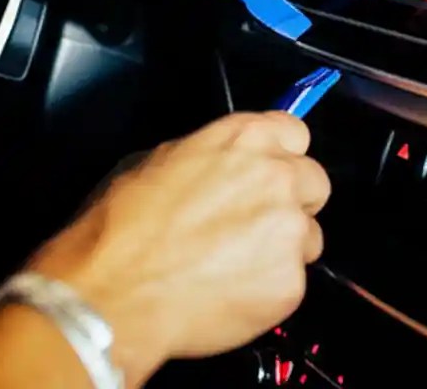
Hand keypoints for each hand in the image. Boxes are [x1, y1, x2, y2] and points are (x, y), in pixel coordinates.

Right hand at [26, 112, 330, 385]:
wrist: (112, 294)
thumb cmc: (120, 231)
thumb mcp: (155, 161)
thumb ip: (209, 156)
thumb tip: (221, 165)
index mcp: (244, 139)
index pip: (296, 133)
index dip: (282, 155)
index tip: (272, 170)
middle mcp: (276, 177)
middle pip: (314, 183)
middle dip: (291, 202)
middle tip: (253, 223)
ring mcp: (289, 231)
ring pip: (308, 237)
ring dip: (282, 248)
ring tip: (232, 264)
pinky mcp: (290, 282)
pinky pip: (293, 283)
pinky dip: (269, 290)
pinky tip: (229, 290)